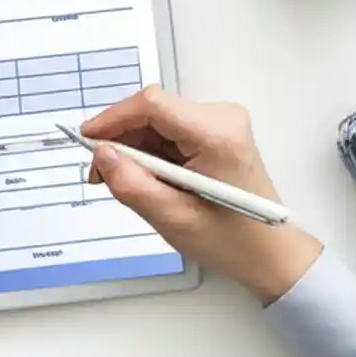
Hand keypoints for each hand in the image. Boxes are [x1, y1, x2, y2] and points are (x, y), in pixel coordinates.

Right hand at [83, 86, 322, 303]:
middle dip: (121, 138)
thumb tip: (101, 153)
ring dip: (133, 148)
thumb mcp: (173, 219)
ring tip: (120, 182)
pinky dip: (150, 152)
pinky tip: (144, 178)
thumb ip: (133, 184)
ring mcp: (221, 123)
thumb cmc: (231, 240)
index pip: (153, 104)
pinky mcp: (216, 133)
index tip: (86, 140)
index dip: (113, 118)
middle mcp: (222, 118)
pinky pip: (170, 132)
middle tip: (100, 175)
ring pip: (158, 122)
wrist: (270, 252)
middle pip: (153, 111)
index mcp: (217, 135)